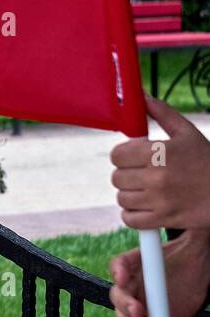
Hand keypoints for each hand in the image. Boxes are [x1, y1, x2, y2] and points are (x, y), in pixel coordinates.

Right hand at [109, 229, 209, 316]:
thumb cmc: (188, 257)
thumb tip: (200, 224)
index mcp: (137, 262)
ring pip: (123, 310)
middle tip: (137, 309)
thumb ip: (193, 235)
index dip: (118, 271)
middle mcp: (133, 281)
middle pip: (118, 291)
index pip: (120, 264)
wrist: (196, 277)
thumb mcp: (192, 245)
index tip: (122, 278)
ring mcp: (138, 299)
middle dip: (124, 301)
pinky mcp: (147, 315)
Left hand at [110, 94, 209, 229]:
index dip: (123, 155)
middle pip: (117, 177)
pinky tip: (146, 206)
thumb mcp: (188, 133)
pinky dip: (133, 215)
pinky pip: (130, 219)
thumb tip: (142, 96)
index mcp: (158, 153)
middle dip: (127, 174)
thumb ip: (163, 113)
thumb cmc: (208, 160)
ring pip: (122, 198)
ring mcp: (160, 200)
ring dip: (130, 194)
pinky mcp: (165, 220)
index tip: (134, 157)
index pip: (116, 155)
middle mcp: (156, 177)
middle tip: (143, 174)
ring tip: (147, 189)